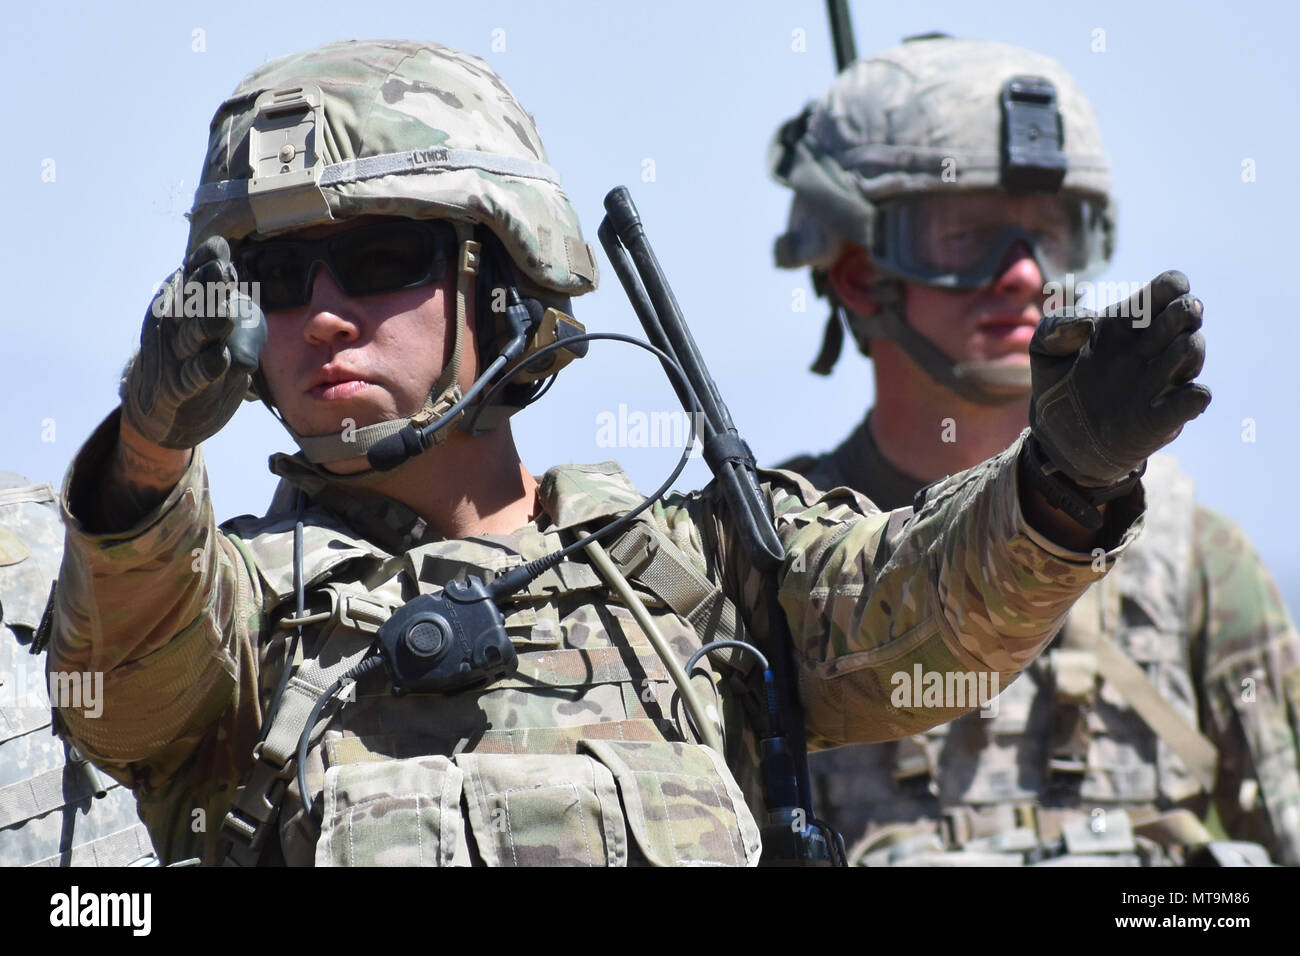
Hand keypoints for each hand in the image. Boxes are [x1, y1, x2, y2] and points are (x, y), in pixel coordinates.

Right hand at [121, 237, 266, 449]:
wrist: (159, 409)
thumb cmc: (185, 353)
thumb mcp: (191, 316)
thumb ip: (206, 284)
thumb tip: (216, 244)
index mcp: (176, 305)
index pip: (190, 281)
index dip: (203, 266)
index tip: (219, 251)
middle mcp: (172, 327)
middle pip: (190, 305)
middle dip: (206, 289)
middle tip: (223, 272)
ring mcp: (176, 357)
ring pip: (193, 338)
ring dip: (208, 325)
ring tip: (225, 313)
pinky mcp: (182, 387)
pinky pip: (195, 376)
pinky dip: (207, 367)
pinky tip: (221, 357)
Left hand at [1029, 270, 1210, 486]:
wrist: (1056, 436)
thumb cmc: (1057, 384)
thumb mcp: (1043, 350)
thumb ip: (1054, 326)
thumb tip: (1088, 322)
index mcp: (1125, 323)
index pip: (1167, 290)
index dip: (1173, 285)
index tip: (1168, 291)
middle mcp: (1150, 348)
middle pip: (1187, 314)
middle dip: (1185, 312)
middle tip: (1169, 322)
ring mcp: (1160, 381)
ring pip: (1194, 350)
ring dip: (1187, 349)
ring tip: (1161, 359)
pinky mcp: (1164, 417)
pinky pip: (1195, 398)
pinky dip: (1192, 394)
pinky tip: (1168, 398)